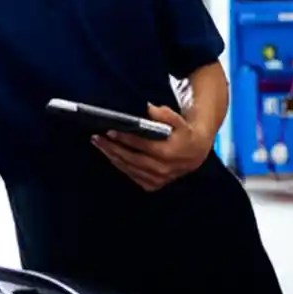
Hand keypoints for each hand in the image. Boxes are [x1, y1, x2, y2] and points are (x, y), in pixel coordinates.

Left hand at [91, 104, 211, 190]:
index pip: (141, 146)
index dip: (125, 138)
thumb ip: (164, 114)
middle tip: (97, 138)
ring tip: (99, 145)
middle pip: (131, 159)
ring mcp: (157, 179)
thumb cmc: (184, 134)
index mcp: (168, 153)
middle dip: (112, 148)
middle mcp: (162, 169)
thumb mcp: (179, 120)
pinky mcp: (153, 185)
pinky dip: (120, 166)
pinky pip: (132, 176)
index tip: (110, 131)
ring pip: (129, 168)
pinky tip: (110, 156)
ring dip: (112, 157)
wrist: (195, 153)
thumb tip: (148, 108)